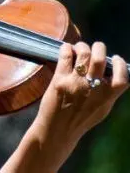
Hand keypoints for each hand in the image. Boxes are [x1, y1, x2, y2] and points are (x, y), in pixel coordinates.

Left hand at [32, 41, 128, 164]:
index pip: (122, 78)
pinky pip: (65, 56)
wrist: (57, 131)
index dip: (120, 64)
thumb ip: (107, 93)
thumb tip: (111, 73)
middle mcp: (93, 89)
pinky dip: (66, 48)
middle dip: (98, 47)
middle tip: (94, 47)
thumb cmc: (79, 120)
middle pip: (100, 59)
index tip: (114, 58)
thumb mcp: (101, 109)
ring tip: (79, 48)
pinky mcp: (59, 80)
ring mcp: (75, 83)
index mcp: (106, 98)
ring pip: (83, 54)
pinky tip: (66, 49)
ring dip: (81, 46)